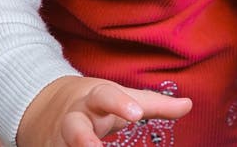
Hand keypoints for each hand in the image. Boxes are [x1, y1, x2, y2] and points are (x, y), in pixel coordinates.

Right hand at [17, 75, 191, 146]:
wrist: (47, 106)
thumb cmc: (97, 103)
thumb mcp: (124, 99)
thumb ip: (155, 104)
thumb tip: (189, 105)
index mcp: (94, 99)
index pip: (106, 95)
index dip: (120, 103)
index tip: (136, 114)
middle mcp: (74, 118)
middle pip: (74, 126)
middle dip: (83, 139)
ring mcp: (59, 138)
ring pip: (62, 146)